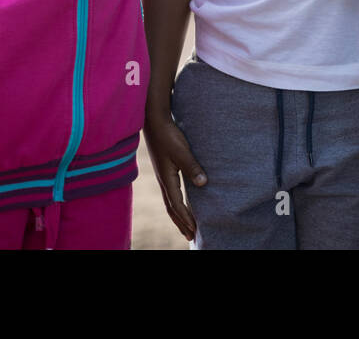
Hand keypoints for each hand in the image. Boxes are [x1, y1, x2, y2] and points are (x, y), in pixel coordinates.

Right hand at [143, 109, 206, 241]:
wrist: (155, 121)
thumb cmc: (168, 135)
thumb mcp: (182, 151)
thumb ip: (192, 167)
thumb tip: (203, 184)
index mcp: (167, 179)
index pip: (177, 205)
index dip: (186, 219)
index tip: (195, 231)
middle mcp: (163, 180)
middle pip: (171, 208)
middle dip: (181, 223)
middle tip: (191, 237)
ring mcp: (163, 175)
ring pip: (170, 201)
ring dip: (178, 215)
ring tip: (186, 225)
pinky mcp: (164, 169)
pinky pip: (170, 192)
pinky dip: (176, 203)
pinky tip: (181, 201)